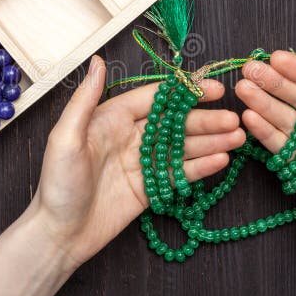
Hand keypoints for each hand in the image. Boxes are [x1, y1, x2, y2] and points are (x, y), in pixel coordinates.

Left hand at [30, 55, 245, 268]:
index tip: (214, 90)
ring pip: (182, 147)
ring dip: (211, 142)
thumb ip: (85, 99)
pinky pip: (179, 174)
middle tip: (234, 120)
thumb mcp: (65, 137)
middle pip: (175, 123)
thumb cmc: (57, 184)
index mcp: (112, 118)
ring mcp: (142, 163)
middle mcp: (130, 136)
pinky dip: (201, 167)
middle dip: (206, 120)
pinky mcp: (149, 188)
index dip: (186, 93)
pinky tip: (221, 161)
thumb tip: (99, 61)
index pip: (156, 98)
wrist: (58, 234)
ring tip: (238, 138)